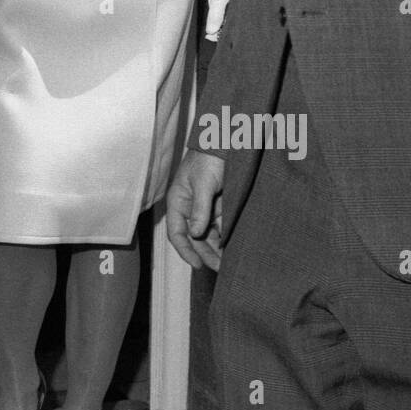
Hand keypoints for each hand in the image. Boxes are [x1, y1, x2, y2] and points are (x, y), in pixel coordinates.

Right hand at [166, 150, 224, 270]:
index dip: (186, 251)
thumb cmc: (208, 158)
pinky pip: (220, 225)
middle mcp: (190, 207)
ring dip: (217, 248)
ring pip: (208, 234)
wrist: (226, 141)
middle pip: (195, 238)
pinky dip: (225, 236)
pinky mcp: (219, 205)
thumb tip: (196, 233)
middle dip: (206, 253)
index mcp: (179, 201)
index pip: (177, 233)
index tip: (198, 265)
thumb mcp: (203, 183)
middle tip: (220, 268)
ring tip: (228, 262)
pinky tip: (234, 246)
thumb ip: (200, 209)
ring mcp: (205, 207)